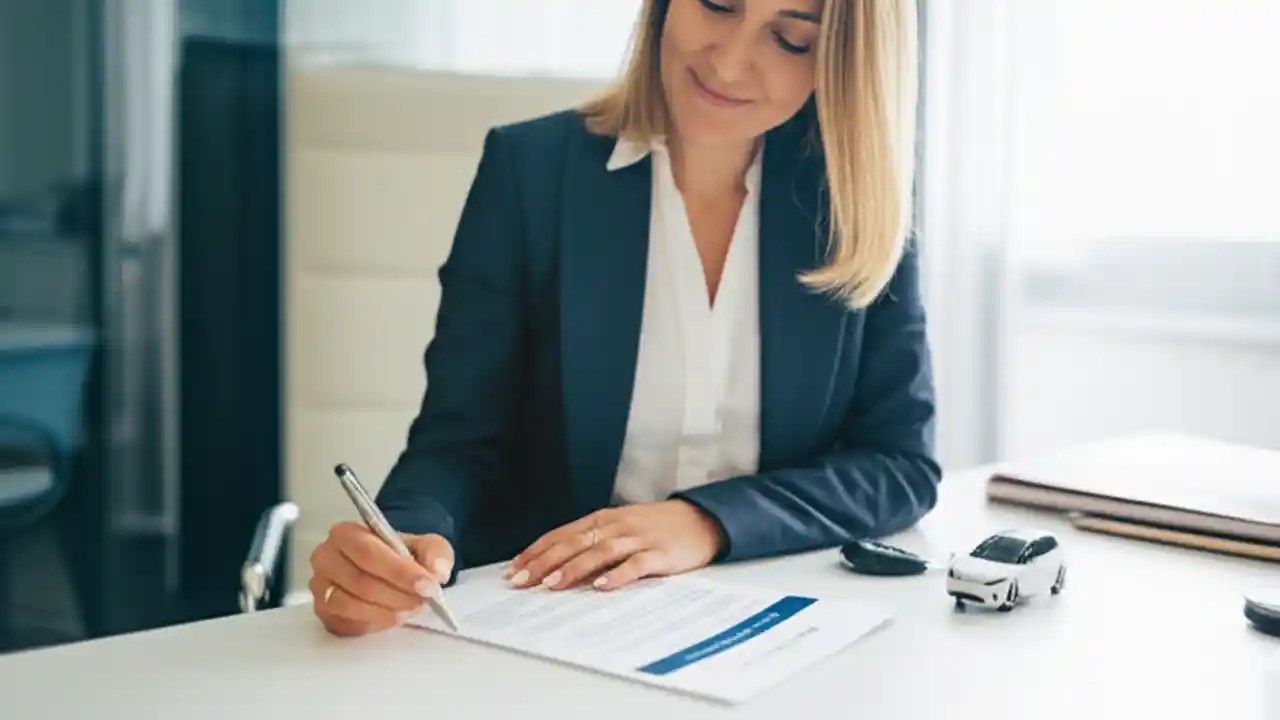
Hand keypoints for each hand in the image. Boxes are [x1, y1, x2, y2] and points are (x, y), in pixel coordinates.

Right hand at [309, 522, 453, 636]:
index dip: (399, 572)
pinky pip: (344, 624)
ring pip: (348, 605)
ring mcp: (321, 587)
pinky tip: (391, 617)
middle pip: (359, 581)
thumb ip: (434, 553)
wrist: (387, 568)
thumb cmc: (400, 554)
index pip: (368, 552)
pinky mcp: (323, 612)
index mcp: (347, 533)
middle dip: (396, 595)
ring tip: (408, 610)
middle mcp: (326, 558)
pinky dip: (372, 624)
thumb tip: (436, 571)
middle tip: (422, 602)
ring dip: (384, 612)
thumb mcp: (425, 545)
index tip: (427, 585)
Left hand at [506, 500, 723, 591]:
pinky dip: (617, 575)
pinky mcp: (660, 554)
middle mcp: (617, 525)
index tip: (513, 569)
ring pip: (600, 552)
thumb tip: (555, 563)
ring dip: (574, 568)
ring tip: (552, 585)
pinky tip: (601, 586)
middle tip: (521, 581)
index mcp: (603, 519)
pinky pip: (636, 565)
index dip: (537, 551)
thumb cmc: (655, 527)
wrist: (701, 519)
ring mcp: (639, 538)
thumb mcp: (620, 527)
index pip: (562, 535)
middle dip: (545, 562)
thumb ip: (592, 541)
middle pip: (575, 542)